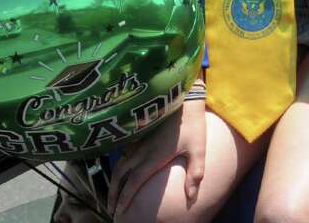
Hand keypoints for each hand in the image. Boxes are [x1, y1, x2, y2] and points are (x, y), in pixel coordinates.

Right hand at [107, 100, 206, 216]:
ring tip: (113, 192)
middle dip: (113, 193)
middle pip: (120, 174)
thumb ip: (195, 173)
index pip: (134, 182)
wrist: (185, 97)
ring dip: (114, 180)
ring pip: (120, 162)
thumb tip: (191, 196)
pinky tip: (123, 169)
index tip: (118, 212)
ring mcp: (140, 141)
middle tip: (110, 208)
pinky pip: (125, 151)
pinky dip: (120, 164)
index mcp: (154, 157)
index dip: (124, 198)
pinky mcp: (141, 133)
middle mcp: (143, 150)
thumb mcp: (198, 149)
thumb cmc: (193, 124)